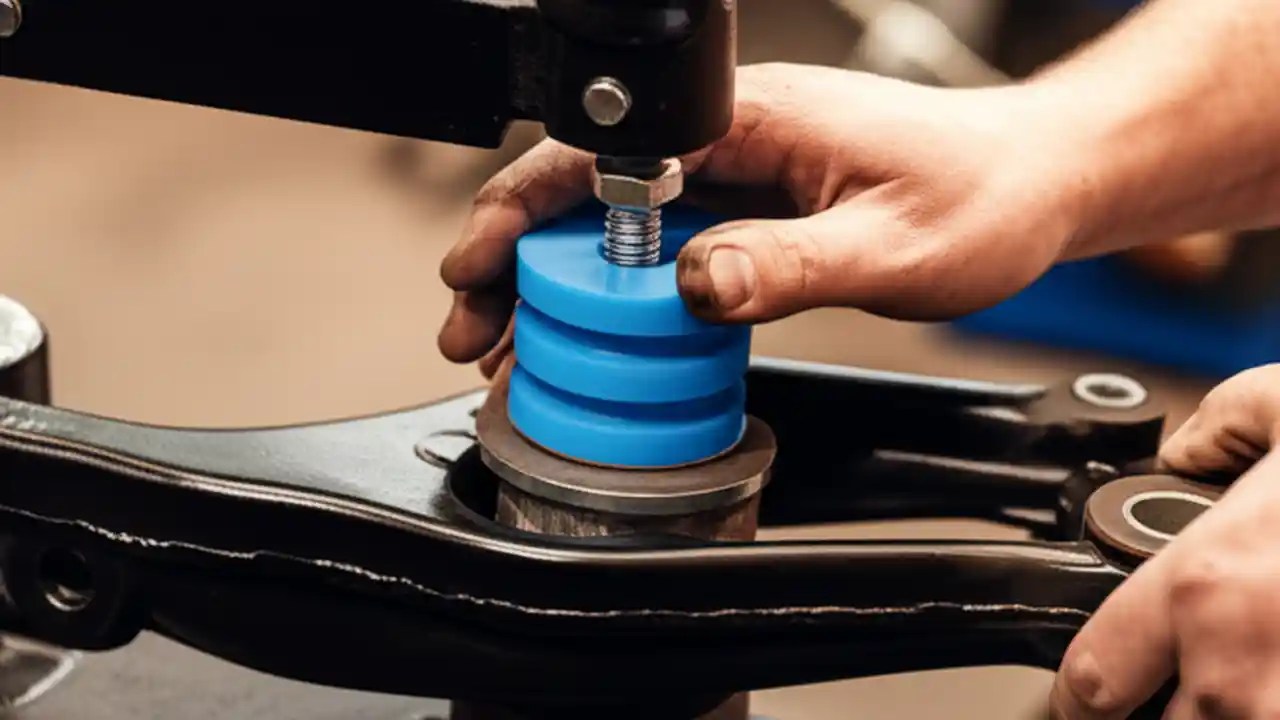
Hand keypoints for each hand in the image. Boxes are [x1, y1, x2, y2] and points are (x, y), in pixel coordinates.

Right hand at [437, 63, 1097, 377]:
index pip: (603, 151)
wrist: (1034, 182)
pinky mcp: (751, 211)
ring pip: (613, 224)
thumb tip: (692, 286)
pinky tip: (590, 338)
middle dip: (514, 260)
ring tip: (508, 347)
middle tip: (473, 330)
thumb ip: (787, 267)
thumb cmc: (981, 193)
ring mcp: (737, 175)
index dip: (523, 208)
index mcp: (749, 121)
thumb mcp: (890, 245)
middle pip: (585, 190)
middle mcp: (730, 139)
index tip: (481, 267)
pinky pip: (660, 248)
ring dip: (554, 285)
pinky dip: (612, 294)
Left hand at [1052, 365, 1279, 718]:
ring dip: (1214, 716)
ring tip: (1224, 679)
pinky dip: (1265, 707)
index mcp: (1204, 588)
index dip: (1075, 698)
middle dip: (1150, 711)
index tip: (1079, 697)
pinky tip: (1274, 677)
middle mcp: (1243, 673)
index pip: (1091, 682)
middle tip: (1161, 683)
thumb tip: (1187, 453)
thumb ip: (1219, 428)